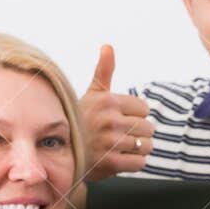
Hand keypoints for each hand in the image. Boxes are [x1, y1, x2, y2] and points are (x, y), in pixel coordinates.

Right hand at [81, 44, 154, 180]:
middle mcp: (110, 120)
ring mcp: (110, 142)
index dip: (137, 115)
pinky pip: (139, 162)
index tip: (124, 119)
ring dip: (140, 149)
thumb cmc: (81, 119)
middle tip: (125, 135)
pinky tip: (124, 158)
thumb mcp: (92, 93)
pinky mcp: (111, 163)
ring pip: (146, 146)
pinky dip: (135, 162)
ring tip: (125, 147)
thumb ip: (104, 71)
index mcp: (108, 101)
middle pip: (148, 128)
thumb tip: (108, 46)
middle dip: (141, 133)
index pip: (144, 108)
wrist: (61, 151)